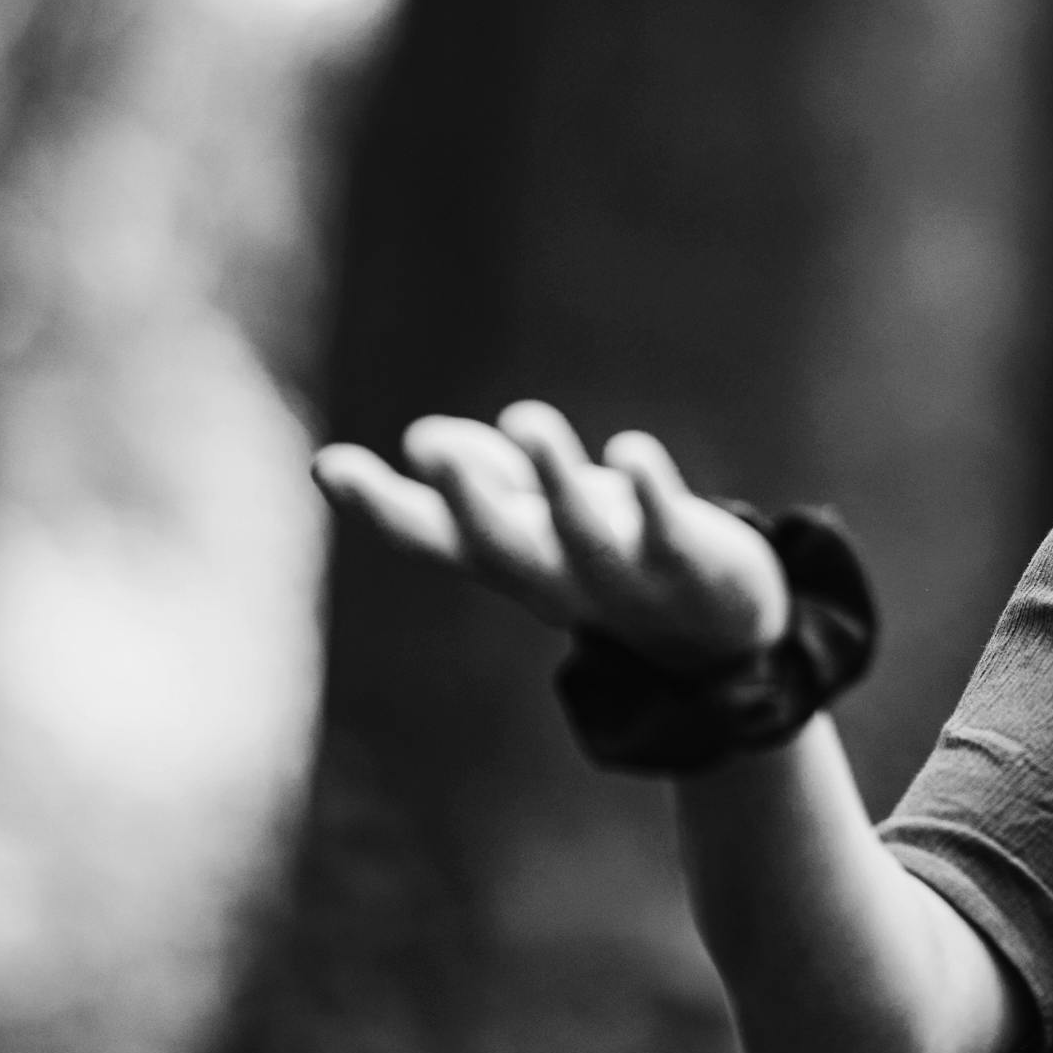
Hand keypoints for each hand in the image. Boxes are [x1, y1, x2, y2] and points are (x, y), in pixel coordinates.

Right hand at [311, 403, 789, 672]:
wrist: (724, 636)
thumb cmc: (617, 557)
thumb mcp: (547, 518)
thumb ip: (489, 476)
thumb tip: (421, 439)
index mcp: (514, 562)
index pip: (436, 540)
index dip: (379, 508)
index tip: (328, 465)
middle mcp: (557, 578)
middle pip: (501, 547)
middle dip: (466, 499)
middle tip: (426, 446)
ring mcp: (624, 578)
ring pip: (583, 537)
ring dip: (555, 479)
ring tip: (530, 416)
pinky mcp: (689, 564)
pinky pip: (667, 531)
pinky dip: (650, 492)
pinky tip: (630, 447)